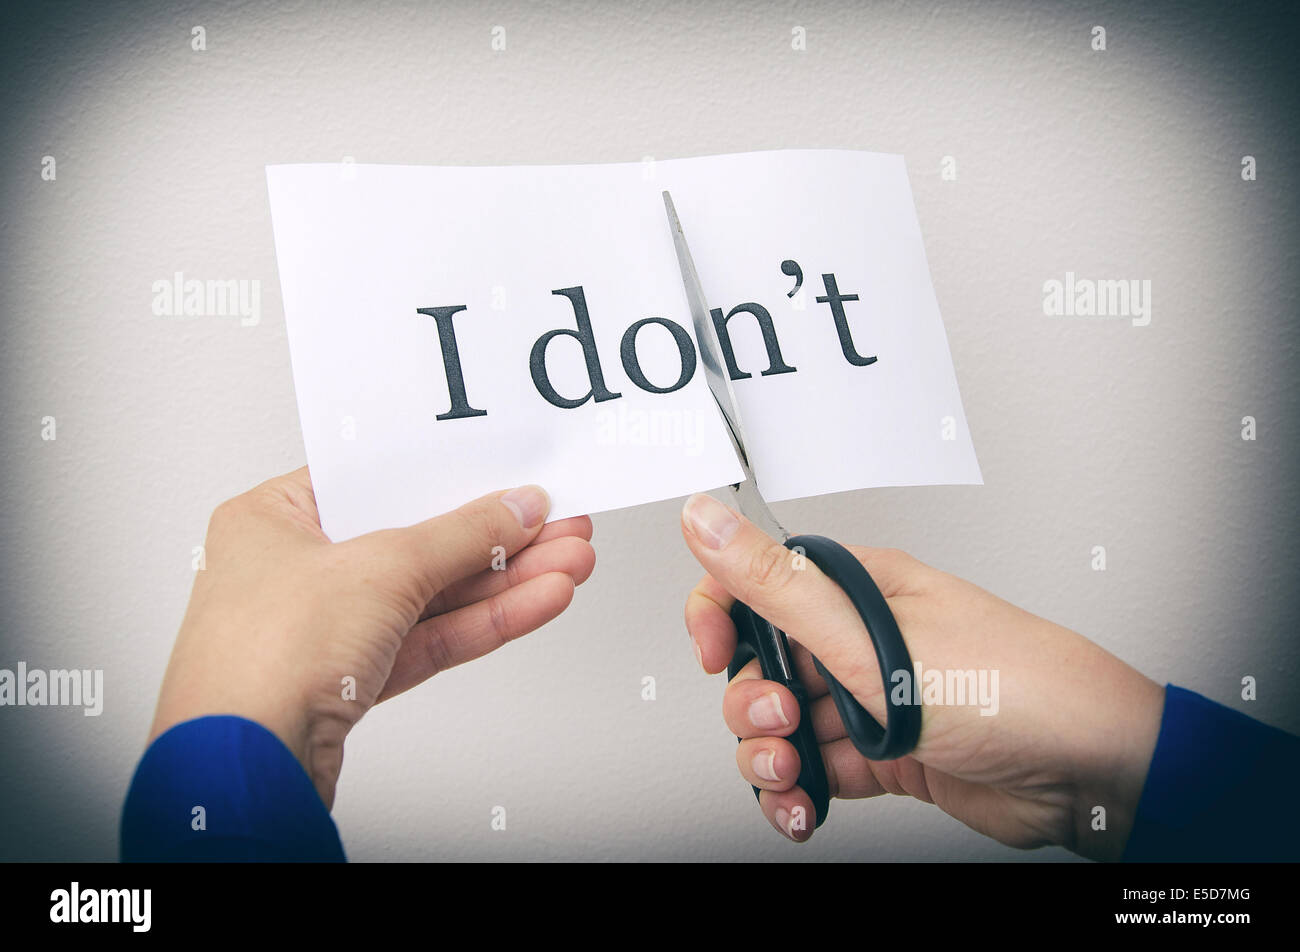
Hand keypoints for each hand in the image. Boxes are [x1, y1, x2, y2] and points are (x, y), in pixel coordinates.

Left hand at [150, 467, 594, 808]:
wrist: (243, 771)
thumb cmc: (260, 663)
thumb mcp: (382, 569)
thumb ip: (460, 534)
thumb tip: (515, 508)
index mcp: (272, 519)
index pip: (378, 483)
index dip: (450, 477)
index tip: (509, 477)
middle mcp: (293, 570)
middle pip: (416, 541)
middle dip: (497, 537)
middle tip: (558, 524)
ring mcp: (323, 630)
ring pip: (431, 596)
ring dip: (504, 581)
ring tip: (570, 561)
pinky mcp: (350, 681)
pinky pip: (428, 638)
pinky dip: (483, 621)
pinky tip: (537, 601)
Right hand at [680, 493, 1163, 859]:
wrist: (1087, 769)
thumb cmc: (1009, 684)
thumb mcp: (871, 636)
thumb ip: (776, 584)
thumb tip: (704, 519)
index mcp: (854, 589)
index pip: (758, 585)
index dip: (720, 617)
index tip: (713, 654)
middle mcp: (859, 639)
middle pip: (760, 665)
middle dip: (751, 703)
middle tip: (784, 722)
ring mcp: (872, 698)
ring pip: (783, 726)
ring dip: (769, 757)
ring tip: (795, 774)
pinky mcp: (885, 754)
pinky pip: (817, 770)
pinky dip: (798, 794)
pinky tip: (804, 808)